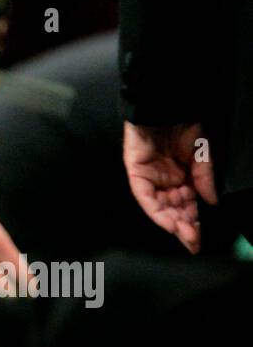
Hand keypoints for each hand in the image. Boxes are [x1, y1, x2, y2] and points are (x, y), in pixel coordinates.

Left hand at [123, 121, 216, 253]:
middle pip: (174, 210)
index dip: (192, 222)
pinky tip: (169, 222)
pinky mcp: (136, 174)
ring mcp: (150, 179)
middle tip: (193, 243)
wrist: (166, 103)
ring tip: (186, 235)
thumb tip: (211, 202)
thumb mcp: (201, 153)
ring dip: (173, 222)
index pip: (187, 205)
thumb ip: (204, 177)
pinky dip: (157, 211)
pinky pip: (146, 198)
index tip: (198, 240)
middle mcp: (165, 181)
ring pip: (161, 207)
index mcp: (181, 176)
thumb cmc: (184, 124)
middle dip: (184, 227)